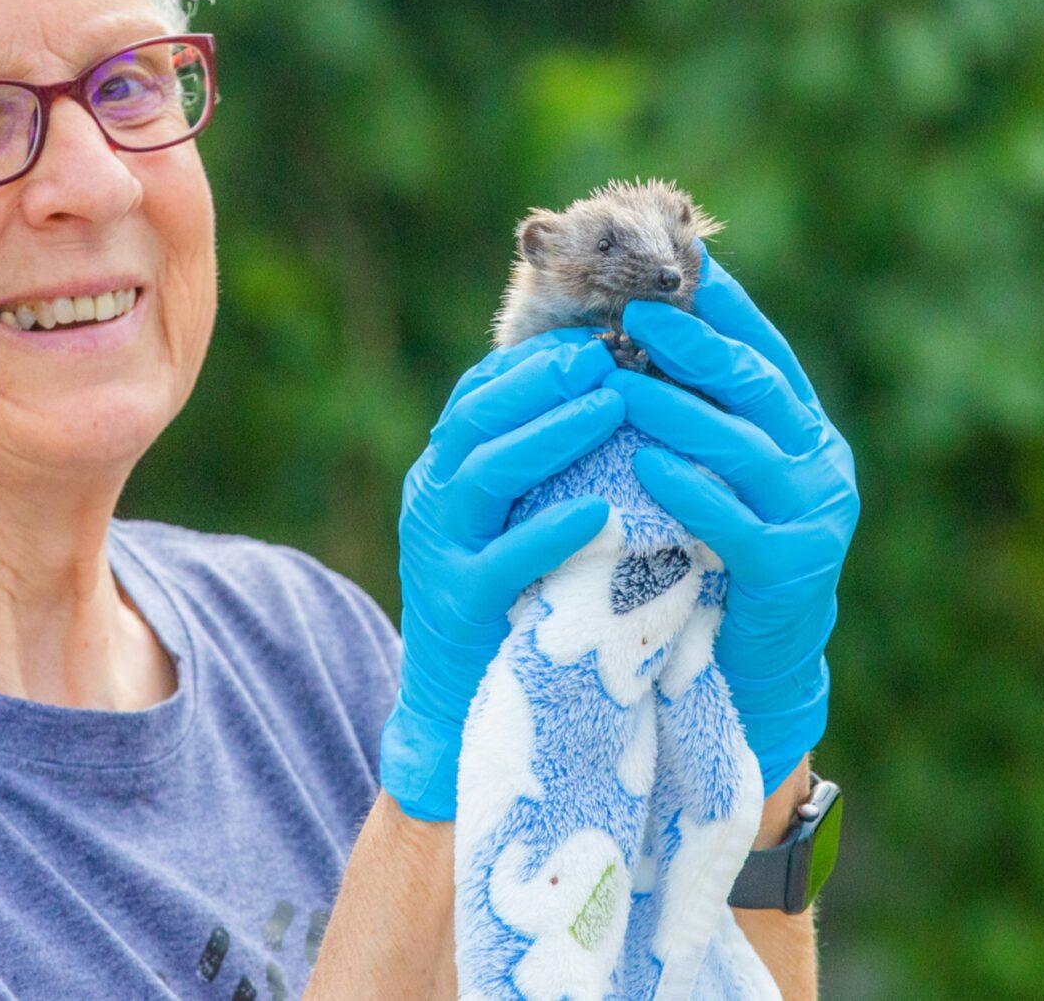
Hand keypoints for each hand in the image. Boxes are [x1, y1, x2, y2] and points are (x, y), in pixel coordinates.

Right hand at [379, 329, 623, 821]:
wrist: (457, 710)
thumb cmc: (507, 601)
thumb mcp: (514, 518)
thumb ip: (541, 463)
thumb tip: (611, 390)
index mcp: (445, 469)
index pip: (480, 392)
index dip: (536, 358)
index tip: (596, 333)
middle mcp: (431, 498)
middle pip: (478, 417)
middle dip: (542, 379)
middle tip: (608, 354)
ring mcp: (437, 551)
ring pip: (485, 474)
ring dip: (550, 433)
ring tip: (612, 405)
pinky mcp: (458, 607)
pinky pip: (502, 560)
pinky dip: (550, 530)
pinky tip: (600, 510)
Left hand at [601, 241, 858, 795]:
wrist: (758, 664)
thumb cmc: (722, 554)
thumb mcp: (720, 474)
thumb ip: (701, 414)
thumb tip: (639, 329)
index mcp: (805, 429)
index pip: (766, 351)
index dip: (726, 306)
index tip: (681, 261)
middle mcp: (822, 461)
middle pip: (756, 388)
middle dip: (695, 345)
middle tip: (637, 313)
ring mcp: (816, 515)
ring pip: (742, 448)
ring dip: (677, 412)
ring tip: (620, 385)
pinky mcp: (793, 569)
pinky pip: (734, 522)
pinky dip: (691, 491)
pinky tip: (647, 466)